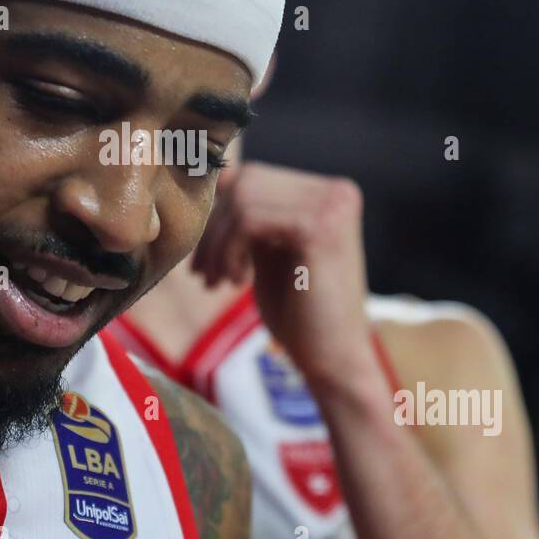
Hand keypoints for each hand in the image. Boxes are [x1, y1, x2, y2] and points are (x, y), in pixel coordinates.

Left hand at [191, 161, 376, 393]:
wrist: (333, 360)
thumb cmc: (299, 313)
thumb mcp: (268, 252)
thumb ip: (249, 218)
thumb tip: (212, 182)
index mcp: (328, 193)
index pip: (252, 177)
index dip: (217, 214)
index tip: (203, 258)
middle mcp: (336, 191)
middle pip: (246, 183)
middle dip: (213, 229)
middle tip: (203, 274)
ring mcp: (331, 205)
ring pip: (243, 201)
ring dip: (217, 245)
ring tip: (215, 282)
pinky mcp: (318, 227)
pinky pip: (249, 221)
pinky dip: (230, 251)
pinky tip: (234, 284)